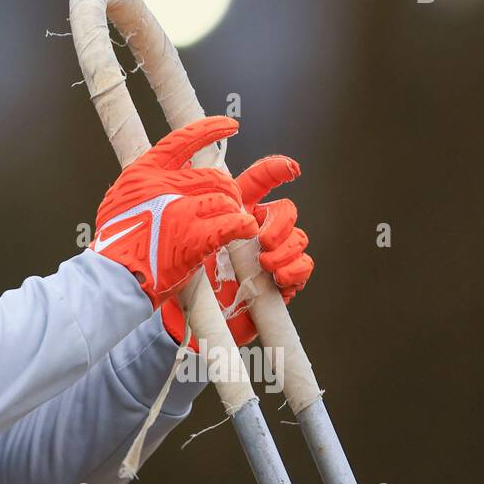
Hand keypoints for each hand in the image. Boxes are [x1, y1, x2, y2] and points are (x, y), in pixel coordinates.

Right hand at [91, 116, 257, 316]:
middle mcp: (163, 186)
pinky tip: (244, 230)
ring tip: (232, 222)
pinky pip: (232, 224)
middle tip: (230, 202)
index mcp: (143, 173)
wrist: (113, 276)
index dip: (210, 129)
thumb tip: (172, 173)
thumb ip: (146, 185)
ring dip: (233, 211)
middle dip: (228, 189)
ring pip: (225, 199)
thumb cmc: (116, 244)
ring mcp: (179, 211)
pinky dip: (243, 226)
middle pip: (213, 176)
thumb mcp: (121, 200)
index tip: (229, 125)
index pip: (182, 140)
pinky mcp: (194, 237)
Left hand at [162, 154, 314, 346]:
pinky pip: (303, 266)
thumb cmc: (180, 270)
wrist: (184, 314)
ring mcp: (270, 254)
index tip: (291, 169)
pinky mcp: (279, 281)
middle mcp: (255, 229)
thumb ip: (200, 214)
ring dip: (287, 249)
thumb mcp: (184, 234)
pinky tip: (279, 279)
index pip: (259, 181)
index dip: (276, 170)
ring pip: (298, 238)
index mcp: (234, 210)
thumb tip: (219, 199)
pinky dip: (296, 270)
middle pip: (285, 210)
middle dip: (281, 221)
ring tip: (266, 265)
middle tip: (261, 240)